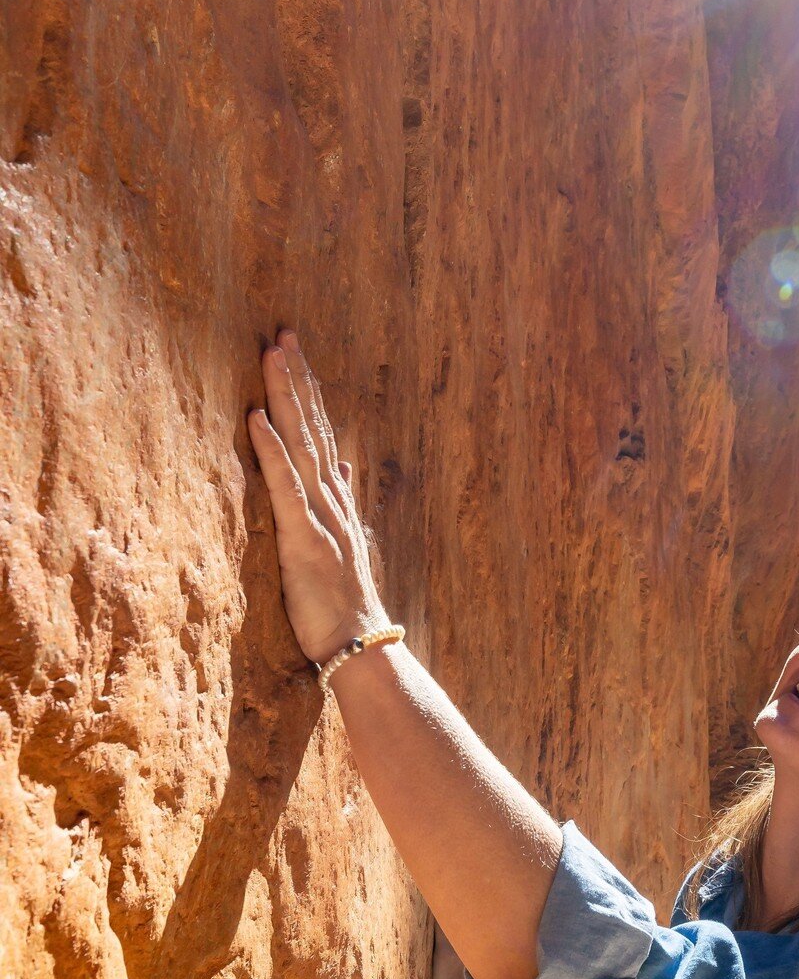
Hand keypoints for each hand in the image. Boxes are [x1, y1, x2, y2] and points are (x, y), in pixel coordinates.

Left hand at [248, 331, 389, 663]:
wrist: (361, 645)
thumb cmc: (343, 602)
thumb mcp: (344, 543)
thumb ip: (342, 501)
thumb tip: (344, 464)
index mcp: (337, 499)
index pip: (321, 434)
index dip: (308, 392)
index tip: (294, 353)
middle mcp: (333, 499)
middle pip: (313, 427)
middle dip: (297, 378)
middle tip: (283, 334)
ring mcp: (322, 516)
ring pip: (302, 445)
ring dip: (286, 398)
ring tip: (272, 357)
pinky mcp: (305, 539)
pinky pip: (285, 487)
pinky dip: (272, 451)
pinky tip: (257, 418)